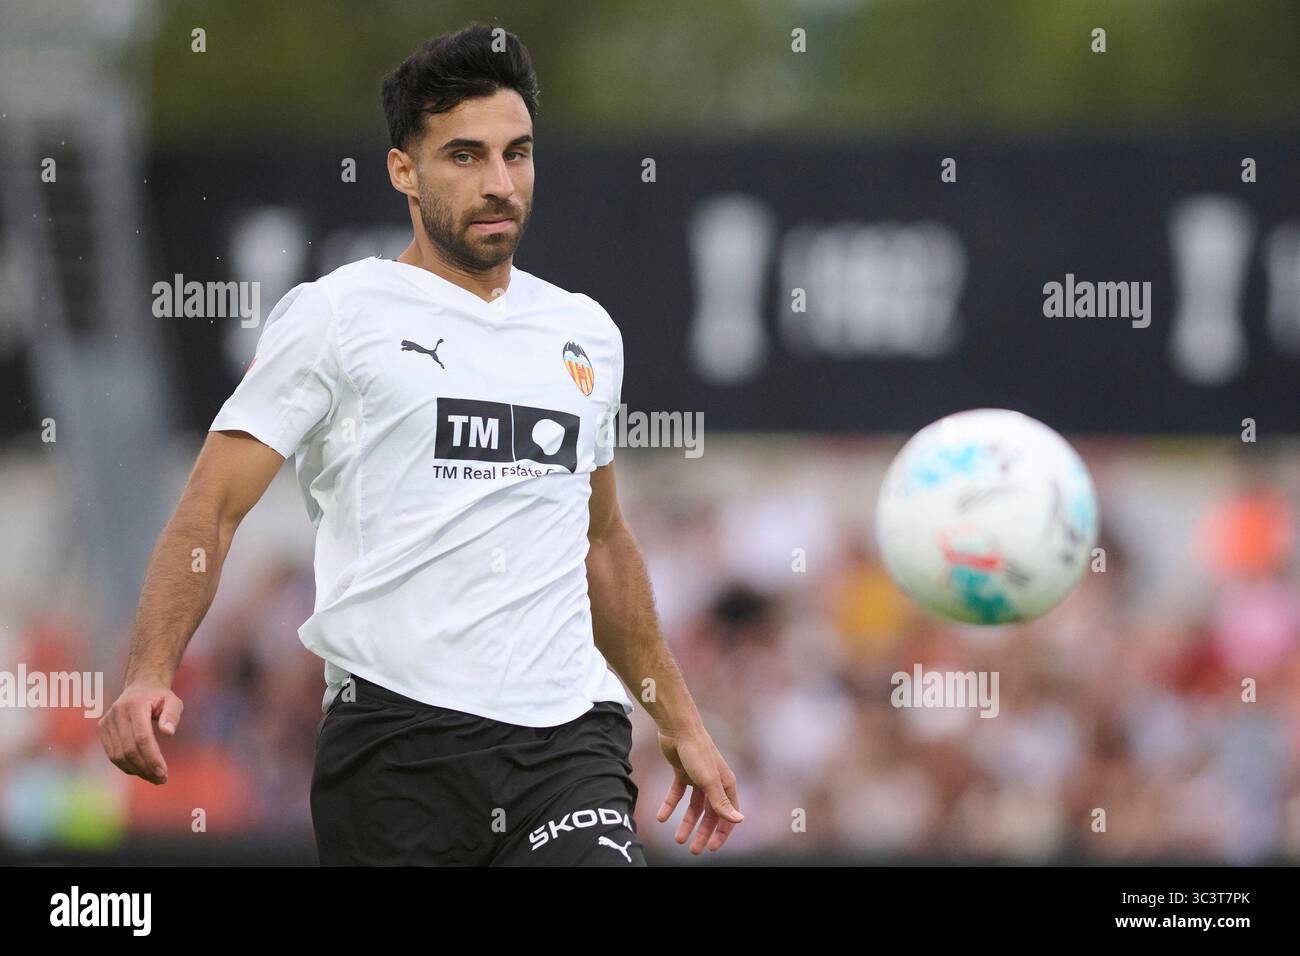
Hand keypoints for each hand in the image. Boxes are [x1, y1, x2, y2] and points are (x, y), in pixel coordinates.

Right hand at [98, 681, 183, 784]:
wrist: (140, 687)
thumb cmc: (160, 697)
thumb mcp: (173, 700)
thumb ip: (173, 714)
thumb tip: (168, 733)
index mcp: (134, 705)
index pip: (142, 737)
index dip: (152, 757)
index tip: (164, 772)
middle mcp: (117, 713)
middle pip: (129, 749)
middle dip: (145, 768)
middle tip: (162, 779)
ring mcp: (106, 722)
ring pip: (118, 755)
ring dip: (136, 770)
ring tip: (154, 778)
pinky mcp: (102, 729)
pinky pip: (113, 754)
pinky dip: (127, 766)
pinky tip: (142, 771)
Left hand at [656, 728, 742, 853]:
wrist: (678, 728)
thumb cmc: (697, 752)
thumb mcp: (709, 781)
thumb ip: (721, 802)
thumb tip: (740, 820)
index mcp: (725, 784)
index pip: (727, 814)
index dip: (722, 832)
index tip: (712, 848)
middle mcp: (713, 782)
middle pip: (710, 813)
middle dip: (703, 833)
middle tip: (693, 850)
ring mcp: (697, 777)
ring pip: (693, 806)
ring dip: (686, 823)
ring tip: (678, 839)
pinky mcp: (682, 772)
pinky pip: (677, 794)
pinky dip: (670, 806)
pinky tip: (661, 817)